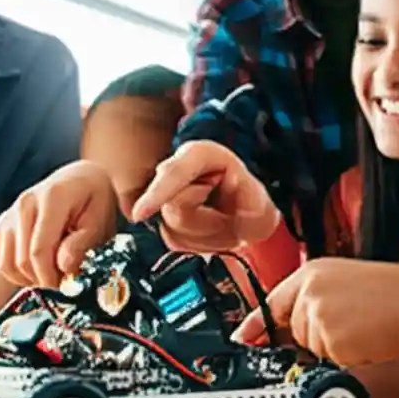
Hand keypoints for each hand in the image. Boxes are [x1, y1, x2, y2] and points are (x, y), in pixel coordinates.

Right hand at [0, 161, 116, 288]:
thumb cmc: (95, 202)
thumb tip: (64, 267)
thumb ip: (82, 244)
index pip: (39, 250)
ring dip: (28, 278)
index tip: (65, 285)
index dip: (50, 277)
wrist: (81, 180)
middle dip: (42, 279)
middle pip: (21, 261)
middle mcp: (24, 203)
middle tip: (63, 281)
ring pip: (6, 264)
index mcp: (51, 198)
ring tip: (51, 274)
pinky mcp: (1, 226)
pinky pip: (0, 261)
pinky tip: (37, 268)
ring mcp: (9, 214)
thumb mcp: (100, 221)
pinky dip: (16, 273)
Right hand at [131, 141, 279, 252]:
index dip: (157, 193)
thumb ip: (248, 190)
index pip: (174, 173)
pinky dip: (198, 243)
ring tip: (222, 222)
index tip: (140, 213)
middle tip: (229, 214)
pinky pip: (176, 241)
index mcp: (200, 154)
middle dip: (207, 220)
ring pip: (174, 228)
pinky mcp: (164, 220)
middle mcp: (177, 170)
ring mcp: (166, 196)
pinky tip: (211, 232)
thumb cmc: (251, 204)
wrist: (245, 219)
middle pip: (174, 208)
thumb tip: (232, 180)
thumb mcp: (259, 197)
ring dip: (205, 234)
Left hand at [233, 258, 398, 365]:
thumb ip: (318, 297)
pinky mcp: (328, 338)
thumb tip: (298, 322)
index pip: (273, 301)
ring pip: (311, 346)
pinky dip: (347, 356)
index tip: (242, 337)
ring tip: (362, 327)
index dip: (256, 323)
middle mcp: (309, 290)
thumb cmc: (395, 294)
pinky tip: (366, 339)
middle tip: (352, 323)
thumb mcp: (348, 282)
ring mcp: (316, 315)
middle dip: (318, 335)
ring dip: (334, 346)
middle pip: (294, 329)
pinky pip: (329, 359)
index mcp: (312, 272)